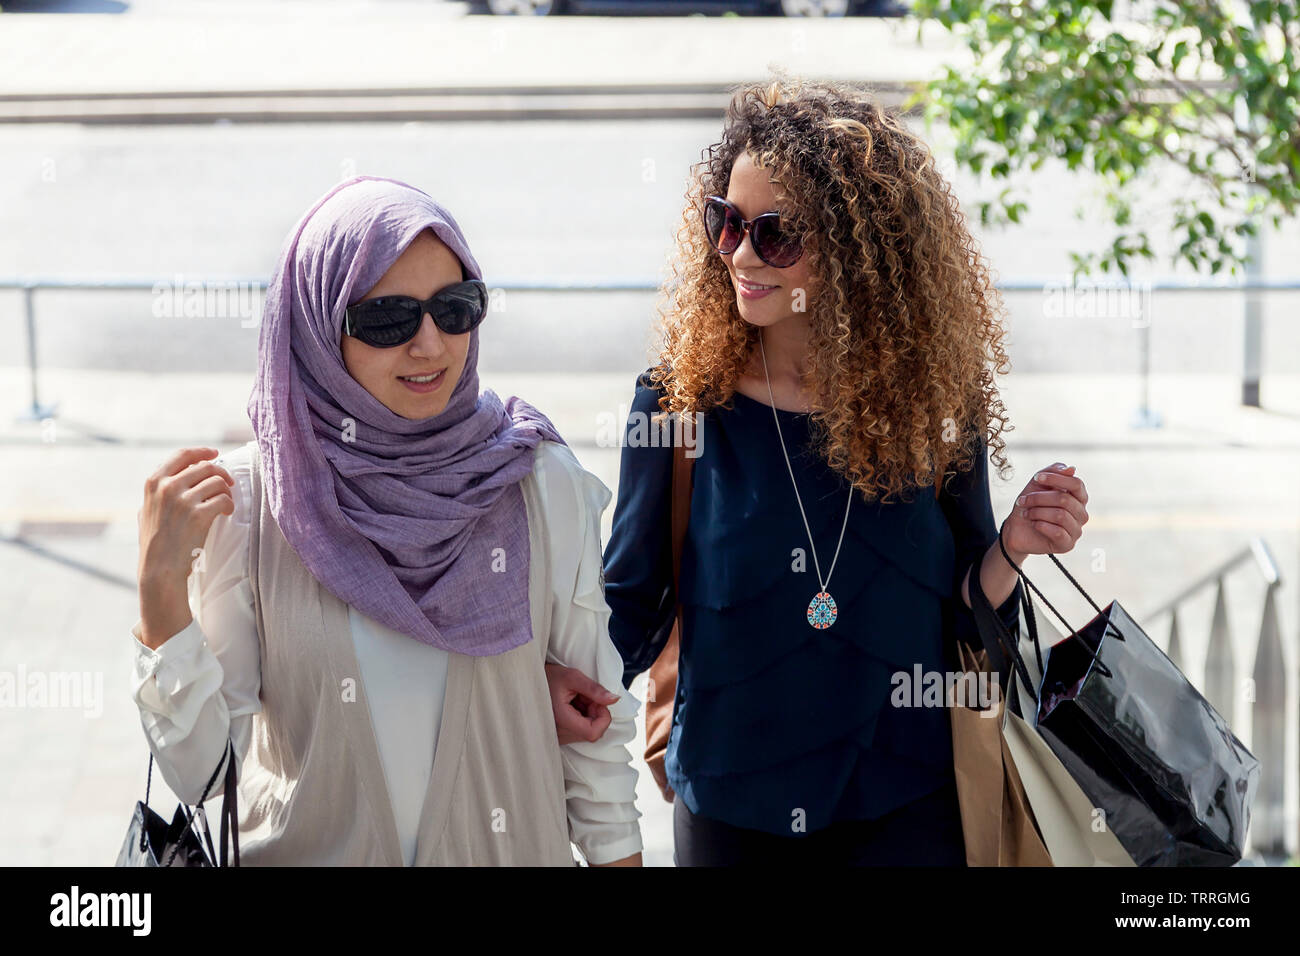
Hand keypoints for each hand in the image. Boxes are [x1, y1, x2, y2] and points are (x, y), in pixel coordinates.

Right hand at [136, 447, 234, 647]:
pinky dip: (229, 505)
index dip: (202, 451)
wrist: (159, 568)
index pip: (182, 455)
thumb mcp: (146, 510)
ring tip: (225, 503)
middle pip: (205, 467)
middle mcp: (167, 487)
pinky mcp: (198, 514)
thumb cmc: (155, 542)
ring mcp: (183, 500)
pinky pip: (224, 499)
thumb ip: (158, 491)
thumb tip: (175, 475)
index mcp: (154, 482)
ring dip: (226, 491)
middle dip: (221, 474)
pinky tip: (226, 512)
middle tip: (228, 485)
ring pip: (218, 481)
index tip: (215, 452)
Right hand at [545, 663, 618, 744]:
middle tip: (584, 696)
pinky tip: (571, 706)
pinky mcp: (558, 736)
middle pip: (592, 732)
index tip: (596, 701)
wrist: (528, 681)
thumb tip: (615, 699)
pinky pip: (578, 732)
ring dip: (588, 715)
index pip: (593, 733)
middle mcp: (558, 734)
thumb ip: (594, 689)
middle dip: (595, 713)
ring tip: (575, 699)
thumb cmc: (548, 677)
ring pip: (586, 732)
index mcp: (561, 720)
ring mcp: (557, 737)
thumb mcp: (572, 677)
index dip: (602, 718)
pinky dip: (581, 718)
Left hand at [1001, 461, 1088, 560]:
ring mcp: (1076, 530)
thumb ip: (1054, 471)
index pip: (1076, 484)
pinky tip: (1034, 524)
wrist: (1016, 529)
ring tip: (1027, 514)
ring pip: (1060, 515)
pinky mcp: (1068, 544)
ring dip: (1037, 512)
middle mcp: (1081, 513)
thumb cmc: (1030, 504)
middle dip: (1038, 498)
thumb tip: (1072, 469)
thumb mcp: (1038, 483)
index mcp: (1078, 497)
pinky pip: (1057, 532)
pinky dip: (1041, 525)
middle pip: (1064, 499)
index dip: (1055, 479)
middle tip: (1022, 501)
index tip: (1036, 479)